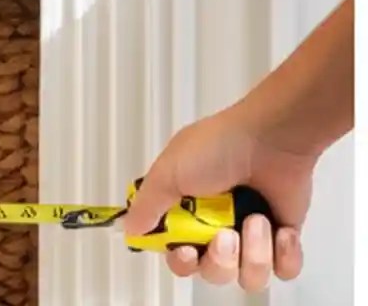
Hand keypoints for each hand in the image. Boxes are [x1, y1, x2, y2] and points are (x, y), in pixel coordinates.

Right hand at [123, 105, 313, 291]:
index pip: (177, 253)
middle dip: (220, 261)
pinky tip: (281, 231)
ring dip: (254, 253)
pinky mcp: (285, 238)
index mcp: (186, 210)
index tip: (188, 250)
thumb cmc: (219, 148)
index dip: (182, 261)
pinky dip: (284, 255)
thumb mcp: (169, 171)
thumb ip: (147, 205)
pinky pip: (284, 270)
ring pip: (248, 276)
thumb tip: (130, 229)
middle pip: (211, 271)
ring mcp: (252, 234)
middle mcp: (217, 226)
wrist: (273, 139)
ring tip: (258, 221)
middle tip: (227, 236)